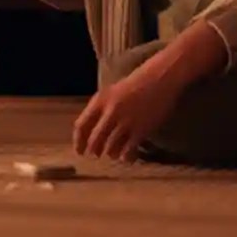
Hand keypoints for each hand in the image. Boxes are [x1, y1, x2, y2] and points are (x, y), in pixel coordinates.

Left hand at [73, 48, 188, 161]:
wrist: (159, 79)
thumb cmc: (134, 85)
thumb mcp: (111, 92)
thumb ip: (100, 109)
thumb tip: (90, 131)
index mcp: (100, 101)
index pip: (81, 125)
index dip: (78, 140)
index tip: (79, 150)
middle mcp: (110, 112)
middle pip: (95, 139)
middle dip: (93, 149)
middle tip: (95, 154)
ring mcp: (126, 122)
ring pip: (110, 146)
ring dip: (109, 153)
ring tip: (111, 154)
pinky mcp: (141, 129)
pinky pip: (128, 149)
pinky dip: (125, 156)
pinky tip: (125, 157)